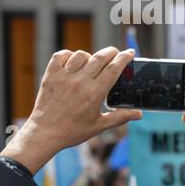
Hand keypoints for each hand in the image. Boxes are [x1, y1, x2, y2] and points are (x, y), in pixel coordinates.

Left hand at [1, 47, 142, 174]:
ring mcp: (64, 77)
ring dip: (90, 56)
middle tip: (115, 53)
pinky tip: (73, 62)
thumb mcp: (99, 126)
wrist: (45, 133)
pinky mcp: (51, 75)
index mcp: (95, 93)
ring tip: (92, 63)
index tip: (130, 53)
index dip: (124, 58)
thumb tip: (139, 114)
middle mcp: (80, 82)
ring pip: (82, 55)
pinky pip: (61, 55)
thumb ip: (120, 117)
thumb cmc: (72, 131)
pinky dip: (68, 55)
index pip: (114, 68)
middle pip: (101, 57)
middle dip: (112, 52)